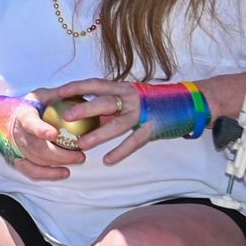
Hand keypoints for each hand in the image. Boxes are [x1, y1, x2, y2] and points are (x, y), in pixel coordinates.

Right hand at [0, 91, 88, 180]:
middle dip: (61, 154)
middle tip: (80, 154)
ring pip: (38, 160)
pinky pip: (31, 171)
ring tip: (78, 159)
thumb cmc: (25, 107)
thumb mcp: (38, 96)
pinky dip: (48, 175)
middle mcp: (18, 134)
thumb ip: (56, 95)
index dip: (40, 130)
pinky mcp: (16, 160)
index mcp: (23, 116)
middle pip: (38, 148)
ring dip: (59, 163)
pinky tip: (64, 173)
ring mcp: (16, 149)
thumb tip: (79, 94)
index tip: (53, 134)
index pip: (30, 123)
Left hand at [34, 79, 148, 158]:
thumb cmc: (149, 101)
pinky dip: (121, 151)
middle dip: (85, 109)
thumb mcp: (128, 98)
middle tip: (65, 117)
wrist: (186, 105)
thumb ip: (106, 105)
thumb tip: (77, 111)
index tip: (58, 92)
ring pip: (118, 125)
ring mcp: (142, 114)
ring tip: (81, 144)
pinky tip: (107, 161)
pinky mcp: (153, 128)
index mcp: (122, 88)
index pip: (96, 84)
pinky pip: (134, 142)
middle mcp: (131, 99)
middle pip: (105, 103)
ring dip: (99, 135)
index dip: (77, 87)